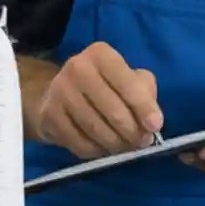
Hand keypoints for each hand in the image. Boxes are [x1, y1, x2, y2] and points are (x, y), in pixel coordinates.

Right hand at [34, 42, 163, 158]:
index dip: (143, 107)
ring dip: (116, 144)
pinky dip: (97, 151)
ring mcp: (60, 92)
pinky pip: (79, 142)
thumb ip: (144, 92)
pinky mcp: (48, 116)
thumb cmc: (103, 84)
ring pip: (96, 129)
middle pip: (112, 110)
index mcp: (101, 54)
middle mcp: (77, 68)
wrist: (57, 93)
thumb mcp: (128, 77)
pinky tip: (104, 148)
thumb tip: (152, 120)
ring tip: (126, 146)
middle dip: (132, 131)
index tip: (155, 126)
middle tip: (142, 142)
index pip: (127, 82)